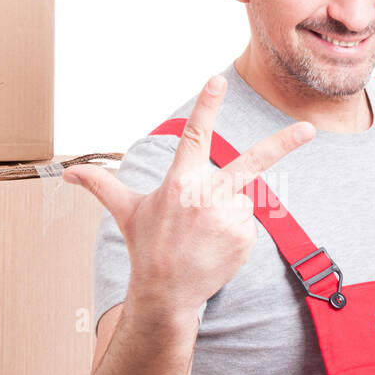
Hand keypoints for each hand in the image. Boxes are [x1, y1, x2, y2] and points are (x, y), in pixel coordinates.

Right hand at [62, 74, 314, 314]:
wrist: (166, 294)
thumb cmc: (146, 247)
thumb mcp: (125, 212)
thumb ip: (100, 185)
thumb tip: (64, 173)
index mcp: (179, 181)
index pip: (194, 135)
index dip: (205, 105)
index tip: (217, 80)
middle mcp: (206, 195)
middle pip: (252, 161)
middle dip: (285, 144)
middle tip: (310, 130)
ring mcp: (228, 217)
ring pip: (241, 202)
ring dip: (227, 215)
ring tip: (204, 237)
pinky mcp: (244, 238)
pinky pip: (248, 225)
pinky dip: (236, 235)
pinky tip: (216, 249)